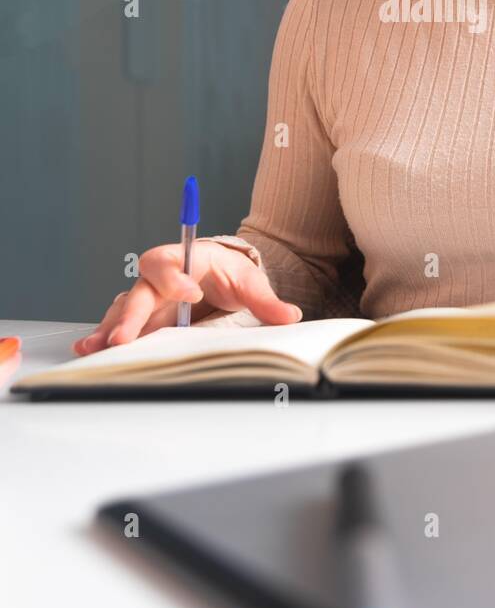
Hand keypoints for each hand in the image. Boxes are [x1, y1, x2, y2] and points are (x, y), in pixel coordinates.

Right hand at [72, 241, 302, 355]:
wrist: (220, 274)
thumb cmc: (231, 272)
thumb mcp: (251, 282)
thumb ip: (267, 300)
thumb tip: (291, 315)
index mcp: (186, 258)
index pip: (171, 260)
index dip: (174, 276)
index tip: (188, 293)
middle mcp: (161, 277)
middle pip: (141, 291)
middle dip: (132, 315)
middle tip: (125, 338)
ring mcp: (149, 298)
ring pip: (125, 309)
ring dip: (110, 328)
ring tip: (96, 348)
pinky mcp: (144, 318)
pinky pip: (122, 325)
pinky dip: (106, 335)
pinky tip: (90, 349)